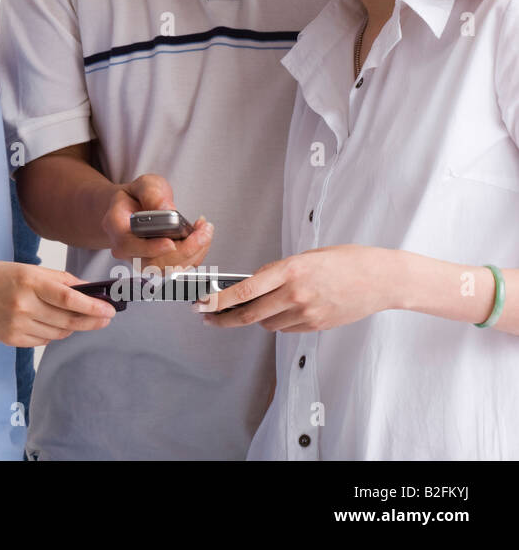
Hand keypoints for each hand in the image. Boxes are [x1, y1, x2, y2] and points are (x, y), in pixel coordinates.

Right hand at [0, 262, 114, 346]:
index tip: (109, 310)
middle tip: (104, 318)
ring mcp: (17, 324)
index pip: (69, 298)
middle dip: (91, 320)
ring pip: (58, 333)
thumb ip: (57, 279)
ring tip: (73, 318)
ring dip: (70, 326)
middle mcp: (23, 304)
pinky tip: (45, 323)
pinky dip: (51, 333)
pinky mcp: (11, 339)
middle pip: (68, 319)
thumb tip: (87, 290)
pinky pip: (43, 341)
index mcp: (28, 280)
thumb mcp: (25, 269)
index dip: (93, 306)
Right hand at [99, 173, 212, 271]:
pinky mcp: (157, 266)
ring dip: (194, 253)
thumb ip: (152, 194)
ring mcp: (141, 261)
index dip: (151, 248)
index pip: (128, 244)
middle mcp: (126, 250)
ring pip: (169, 269)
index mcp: (116, 227)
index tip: (171, 243)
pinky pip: (178, 268)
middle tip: (203, 231)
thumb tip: (166, 209)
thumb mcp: (143, 185)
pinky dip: (195, 254)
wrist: (131, 209)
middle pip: (154, 263)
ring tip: (204, 230)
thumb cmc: (135, 198)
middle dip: (185, 250)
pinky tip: (200, 236)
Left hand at [198, 245, 395, 331]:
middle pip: (250, 314)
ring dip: (256, 317)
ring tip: (259, 305)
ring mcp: (307, 313)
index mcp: (291, 270)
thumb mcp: (306, 257)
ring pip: (267, 323)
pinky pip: (286, 328)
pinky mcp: (316, 325)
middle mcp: (296, 294)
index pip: (245, 289)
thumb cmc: (346, 261)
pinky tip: (286, 310)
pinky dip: (278, 321)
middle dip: (223, 318)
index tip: (201, 304)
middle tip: (208, 318)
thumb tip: (253, 284)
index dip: (218, 300)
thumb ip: (279, 271)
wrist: (382, 279)